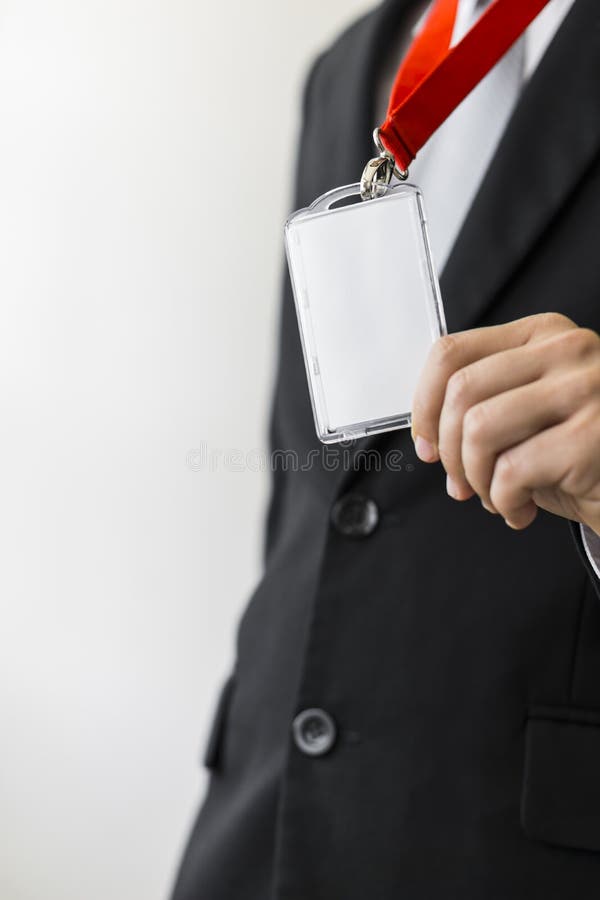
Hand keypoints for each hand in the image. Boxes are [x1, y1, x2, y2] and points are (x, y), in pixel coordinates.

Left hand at [411, 313, 599, 533]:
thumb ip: (484, 405)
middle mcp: (567, 351)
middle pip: (461, 392)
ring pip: (479, 429)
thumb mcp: (528, 414)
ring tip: (495, 497)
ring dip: (475, 478)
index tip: (426, 443)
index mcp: (543, 335)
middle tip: (461, 484)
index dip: (424, 405)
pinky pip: (511, 471)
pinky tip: (521, 510)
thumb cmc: (580, 455)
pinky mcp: (592, 436)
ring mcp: (585, 389)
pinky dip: (503, 502)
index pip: (452, 353)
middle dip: (448, 451)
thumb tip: (426, 434)